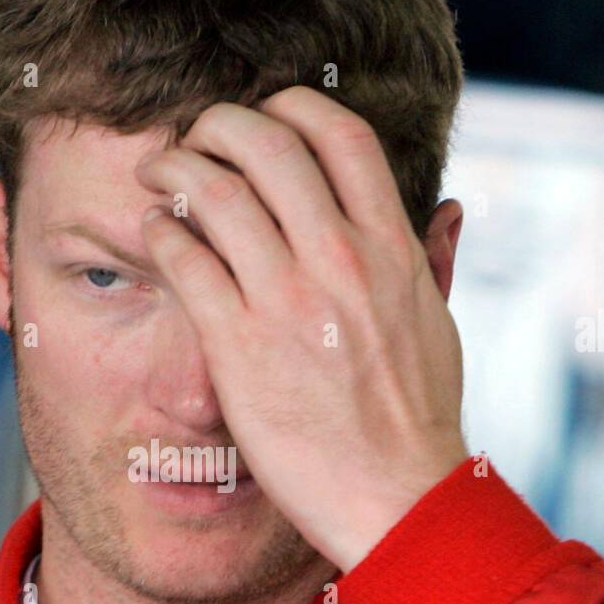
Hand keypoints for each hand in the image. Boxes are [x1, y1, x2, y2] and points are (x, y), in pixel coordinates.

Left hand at [135, 86, 467, 571]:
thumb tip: (448, 207)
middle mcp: (340, 261)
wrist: (395, 498)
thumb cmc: (417, 417)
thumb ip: (433, 259)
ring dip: (176, 169)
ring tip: (159, 175)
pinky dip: (162, 233)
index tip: (264, 112)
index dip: (293, 105)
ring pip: (215, 193)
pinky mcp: (238, 346)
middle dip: (219, 122)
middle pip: (267, 144)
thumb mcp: (440, 324)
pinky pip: (185, 261)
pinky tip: (155, 233)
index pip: (340, 136)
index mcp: (391, 249)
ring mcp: (286, 302)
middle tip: (195, 135)